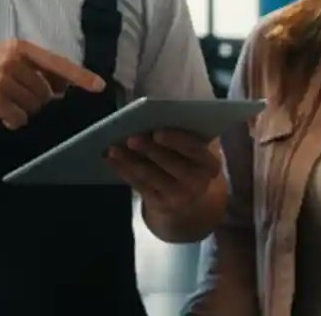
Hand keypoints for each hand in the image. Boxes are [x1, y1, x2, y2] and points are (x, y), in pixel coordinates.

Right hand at [0, 39, 104, 128]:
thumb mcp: (1, 63)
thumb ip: (31, 71)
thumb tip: (61, 87)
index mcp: (17, 48)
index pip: (56, 63)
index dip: (80, 76)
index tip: (99, 86)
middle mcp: (12, 59)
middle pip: (46, 92)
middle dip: (35, 101)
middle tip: (12, 99)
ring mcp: (2, 78)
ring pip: (35, 106)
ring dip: (23, 111)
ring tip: (1, 104)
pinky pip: (20, 118)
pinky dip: (12, 122)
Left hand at [105, 130, 221, 213]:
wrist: (191, 201)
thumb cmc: (189, 162)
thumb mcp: (195, 151)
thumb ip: (184, 134)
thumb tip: (154, 115)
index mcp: (208, 163)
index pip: (194, 150)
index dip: (176, 141)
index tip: (158, 132)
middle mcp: (197, 182)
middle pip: (171, 164)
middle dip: (149, 150)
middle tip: (131, 137)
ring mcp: (178, 197)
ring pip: (151, 176)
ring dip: (129, 160)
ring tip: (112, 147)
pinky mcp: (160, 205)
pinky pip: (139, 185)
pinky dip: (123, 171)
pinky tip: (111, 159)